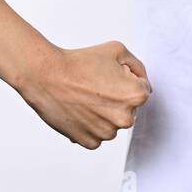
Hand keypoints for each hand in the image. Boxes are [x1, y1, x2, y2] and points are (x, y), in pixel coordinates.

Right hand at [17, 40, 152, 148]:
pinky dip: (89, 125)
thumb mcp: (117, 50)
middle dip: (116, 98)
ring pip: (112, 123)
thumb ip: (138, 67)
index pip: (141, 89)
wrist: (46, 75)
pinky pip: (96, 135)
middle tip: (95, 86)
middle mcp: (125, 118)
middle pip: (128, 109)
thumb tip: (145, 84)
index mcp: (137, 96)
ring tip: (85, 98)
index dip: (124, 79)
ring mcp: (106, 133)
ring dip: (103, 113)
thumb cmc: (79, 62)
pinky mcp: (89, 142)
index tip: (107, 75)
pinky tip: (79, 110)